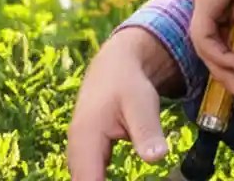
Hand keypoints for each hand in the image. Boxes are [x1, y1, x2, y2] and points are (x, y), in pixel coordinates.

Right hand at [66, 27, 180, 180]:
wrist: (115, 65)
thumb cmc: (128, 82)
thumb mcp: (142, 103)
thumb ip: (147, 131)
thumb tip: (156, 158)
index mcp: (85, 140)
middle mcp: (77, 151)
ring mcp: (80, 154)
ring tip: (140, 180)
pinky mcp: (89, 155)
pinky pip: (92, 178)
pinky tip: (124, 179)